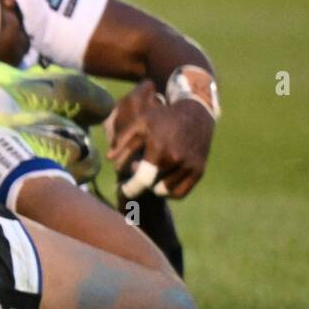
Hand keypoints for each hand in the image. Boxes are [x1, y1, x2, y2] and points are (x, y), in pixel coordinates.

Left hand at [107, 81, 213, 198]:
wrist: (195, 114)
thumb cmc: (162, 119)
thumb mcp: (139, 124)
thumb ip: (123, 142)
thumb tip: (109, 159)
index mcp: (159, 148)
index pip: (142, 180)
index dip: (130, 188)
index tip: (122, 189)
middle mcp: (176, 159)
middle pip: (152, 186)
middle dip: (141, 184)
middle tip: (136, 175)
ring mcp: (190, 166)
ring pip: (165, 191)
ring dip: (154, 187)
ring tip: (149, 174)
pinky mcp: (199, 171)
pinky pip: (179, 193)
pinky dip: (169, 192)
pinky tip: (161, 181)